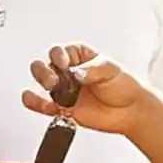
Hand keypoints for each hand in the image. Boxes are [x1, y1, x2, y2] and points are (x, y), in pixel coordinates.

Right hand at [21, 43, 147, 135]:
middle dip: (44, 70)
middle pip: (45, 65)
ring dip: (40, 82)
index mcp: (79, 56)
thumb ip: (93, 69)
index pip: (61, 51)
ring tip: (50, 88)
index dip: (59, 55)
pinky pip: (43, 104)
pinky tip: (31, 99)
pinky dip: (34, 102)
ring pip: (42, 82)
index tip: (65, 63)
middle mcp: (68, 71)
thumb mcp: (111, 70)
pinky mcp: (63, 108)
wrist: (131, 111)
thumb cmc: (124, 85)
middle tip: (54, 80)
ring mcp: (64, 90)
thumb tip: (77, 72)